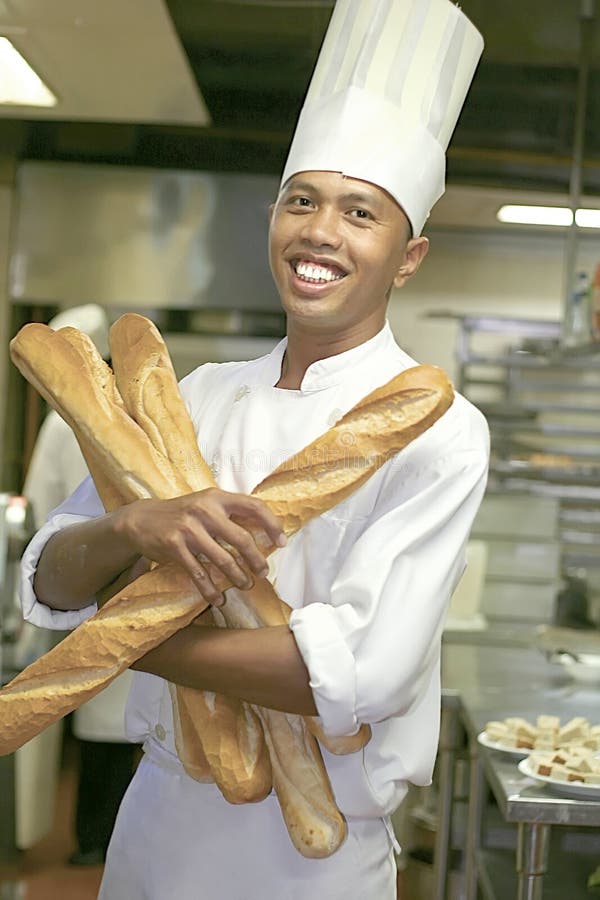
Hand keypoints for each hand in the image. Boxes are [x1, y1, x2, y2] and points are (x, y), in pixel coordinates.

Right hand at [115, 488, 285, 603]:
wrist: (141, 519)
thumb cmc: (182, 514)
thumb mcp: (205, 504)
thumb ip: (229, 513)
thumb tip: (264, 533)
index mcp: (216, 497)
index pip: (254, 506)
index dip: (272, 524)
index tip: (281, 542)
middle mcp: (204, 510)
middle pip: (241, 539)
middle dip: (256, 560)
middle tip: (263, 573)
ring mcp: (188, 528)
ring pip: (222, 560)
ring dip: (237, 577)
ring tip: (244, 586)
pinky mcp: (174, 546)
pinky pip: (198, 573)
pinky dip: (210, 590)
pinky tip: (217, 598)